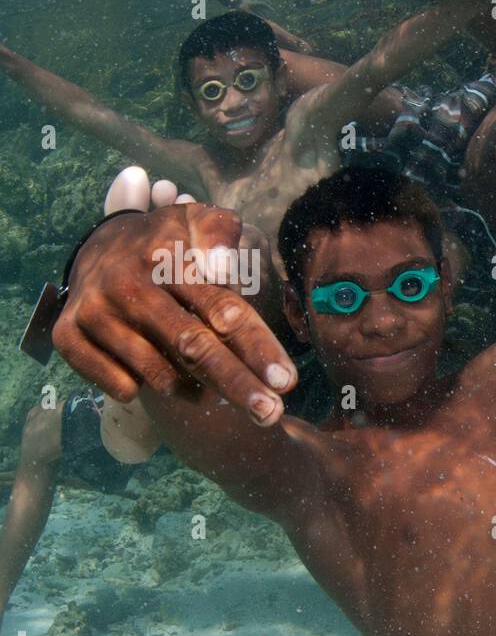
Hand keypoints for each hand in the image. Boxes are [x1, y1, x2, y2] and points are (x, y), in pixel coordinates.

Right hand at [53, 182, 295, 426]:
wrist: (97, 245)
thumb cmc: (168, 242)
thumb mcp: (198, 221)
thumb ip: (221, 234)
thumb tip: (226, 266)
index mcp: (167, 257)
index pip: (221, 308)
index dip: (257, 347)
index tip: (287, 380)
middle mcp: (127, 285)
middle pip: (192, 346)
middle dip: (237, 385)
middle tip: (271, 414)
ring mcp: (95, 311)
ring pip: (156, 372)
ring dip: (193, 391)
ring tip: (212, 393)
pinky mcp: (67, 335)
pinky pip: (116, 384)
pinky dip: (143, 391)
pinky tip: (160, 381)